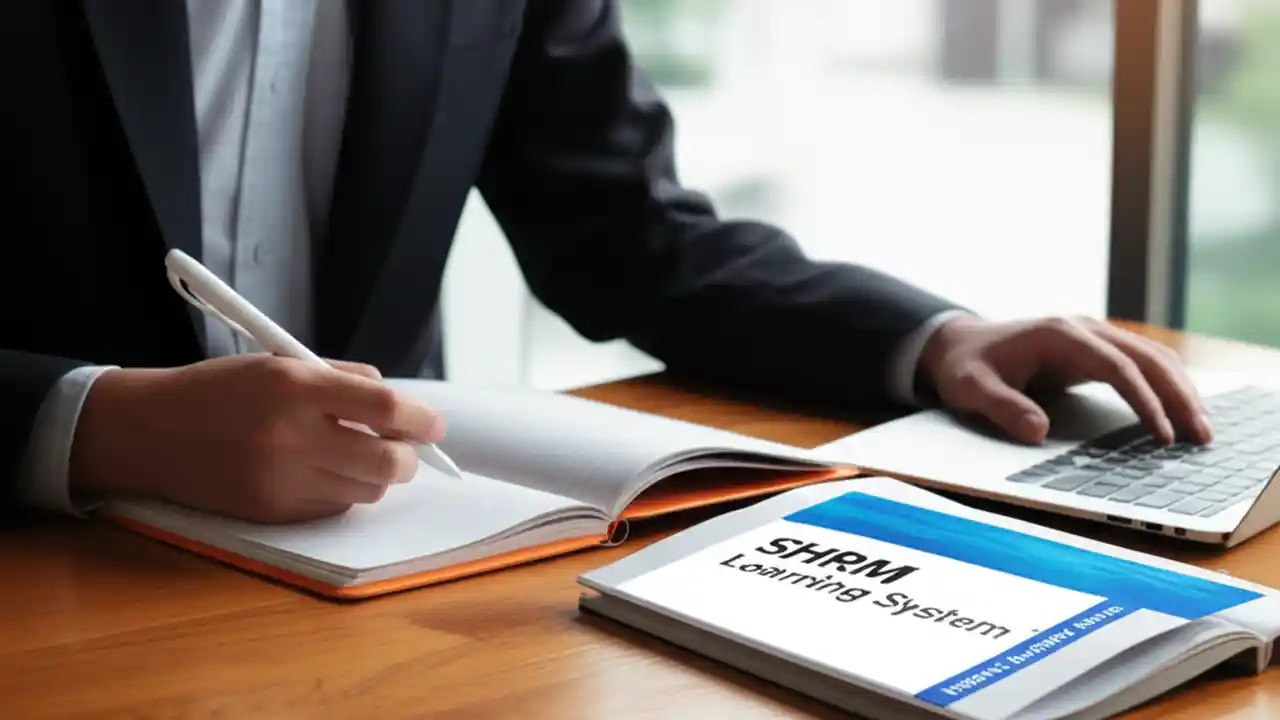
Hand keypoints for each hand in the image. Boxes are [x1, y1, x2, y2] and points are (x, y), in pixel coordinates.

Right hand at [70, 354, 443, 522]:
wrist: (150, 431)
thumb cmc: (221, 390)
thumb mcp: (280, 363)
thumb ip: (343, 380)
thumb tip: (399, 405)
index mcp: (295, 387)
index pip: (385, 408)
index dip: (421, 420)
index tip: (434, 425)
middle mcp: (291, 436)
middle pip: (388, 462)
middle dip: (409, 458)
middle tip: (406, 448)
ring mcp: (282, 479)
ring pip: (368, 490)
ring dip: (377, 475)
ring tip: (358, 455)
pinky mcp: (273, 512)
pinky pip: (335, 508)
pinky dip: (343, 492)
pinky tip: (322, 472)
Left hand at [916, 316, 1212, 445]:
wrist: (959, 344)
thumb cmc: (966, 367)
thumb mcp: (971, 388)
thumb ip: (1001, 407)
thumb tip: (1037, 432)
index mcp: (1058, 334)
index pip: (1116, 366)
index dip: (1143, 400)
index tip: (1160, 434)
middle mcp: (1083, 329)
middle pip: (1147, 357)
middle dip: (1178, 396)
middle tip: (1201, 437)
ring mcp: (1094, 336)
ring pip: (1153, 357)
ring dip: (1181, 391)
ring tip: (1201, 432)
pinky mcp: (1096, 349)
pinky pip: (1142, 364)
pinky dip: (1167, 386)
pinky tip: (1181, 414)